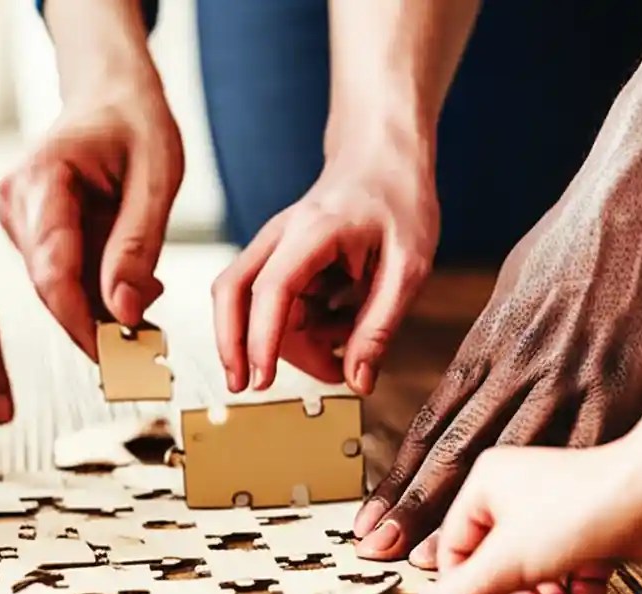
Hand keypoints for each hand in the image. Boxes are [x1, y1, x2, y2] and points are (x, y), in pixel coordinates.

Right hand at [0, 71, 182, 356]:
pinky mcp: (26, 231)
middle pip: (51, 286)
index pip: (53, 271)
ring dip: (101, 303)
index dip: (81, 322)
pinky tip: (127, 275)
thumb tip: (123, 313)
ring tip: (148, 286)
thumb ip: (137, 248)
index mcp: (44, 178)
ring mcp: (16, 217)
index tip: (115, 355)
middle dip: (98, 318)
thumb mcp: (157, 179)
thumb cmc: (135, 122)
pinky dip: (95, 287)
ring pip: (56, 287)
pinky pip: (60, 275)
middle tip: (149, 333)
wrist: (110, 94)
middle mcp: (16, 200)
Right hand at [211, 126, 435, 394]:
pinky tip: (335, 333)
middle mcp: (280, 237)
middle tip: (246, 388)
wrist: (383, 156)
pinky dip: (296, 328)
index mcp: (313, 232)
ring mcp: (274, 247)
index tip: (261, 380)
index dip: (261, 339)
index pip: (271, 290)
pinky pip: (273, 302)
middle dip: (232, 344)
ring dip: (280, 341)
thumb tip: (357, 381)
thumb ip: (380, 325)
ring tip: (336, 357)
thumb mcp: (409, 267)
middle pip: (232, 292)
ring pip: (250, 303)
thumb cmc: (399, 200)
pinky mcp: (279, 259)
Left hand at [352, 185, 641, 561]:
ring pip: (516, 465)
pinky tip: (559, 549)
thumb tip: (477, 372)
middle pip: (458, 454)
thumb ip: (491, 339)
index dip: (399, 479)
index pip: (430, 425)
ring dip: (483, 522)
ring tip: (453, 567)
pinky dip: (574, 509)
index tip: (373, 517)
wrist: (635, 197)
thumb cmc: (572, 237)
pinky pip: (591, 460)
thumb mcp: (511, 286)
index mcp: (486, 345)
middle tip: (381, 551)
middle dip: (416, 510)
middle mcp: (518, 368)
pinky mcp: (625, 384)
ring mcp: (570, 379)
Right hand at [387, 441, 641, 593]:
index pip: (454, 546)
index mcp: (484, 482)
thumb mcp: (504, 563)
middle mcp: (518, 491)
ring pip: (536, 568)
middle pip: (496, 560)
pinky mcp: (592, 526)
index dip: (464, 587)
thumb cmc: (584, 503)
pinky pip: (573, 568)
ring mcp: (556, 509)